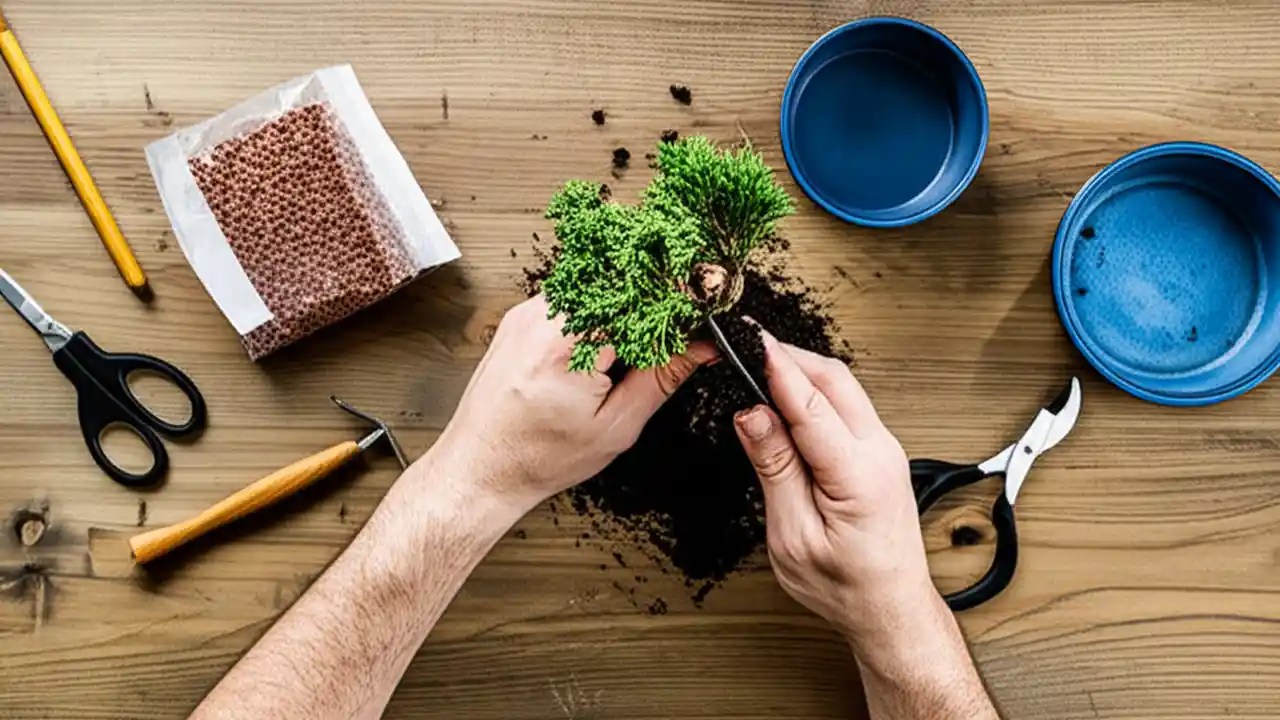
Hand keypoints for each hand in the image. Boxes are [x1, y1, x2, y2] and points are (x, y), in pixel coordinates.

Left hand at [429, 294, 713, 514]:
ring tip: (630, 353)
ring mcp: (528, 312)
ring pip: (597, 288)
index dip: (676, 302)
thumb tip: (701, 347)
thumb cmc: (538, 456)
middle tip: (676, 333)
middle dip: (653, 303)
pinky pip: (574, 299)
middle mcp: (542, 319)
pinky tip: (603, 348)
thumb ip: (662, 378)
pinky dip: (598, 316)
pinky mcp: (522, 316)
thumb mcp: (615, 426)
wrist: (482, 467)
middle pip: (618, 283)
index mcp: (567, 346)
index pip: (639, 298)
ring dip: (624, 310)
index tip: (701, 314)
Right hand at [733, 332, 941, 646]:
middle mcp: (881, 453)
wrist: (889, 607)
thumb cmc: (844, 585)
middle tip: (747, 342)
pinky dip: (813, 392)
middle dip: (789, 356)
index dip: (777, 368)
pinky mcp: (879, 452)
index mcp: (860, 476)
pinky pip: (846, 406)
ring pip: (842, 388)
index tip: (750, 340)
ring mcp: (885, 450)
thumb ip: (775, 469)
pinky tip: (786, 397)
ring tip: (760, 363)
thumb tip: (752, 416)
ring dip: (802, 371)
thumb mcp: (793, 536)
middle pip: (834, 380)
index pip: (811, 406)